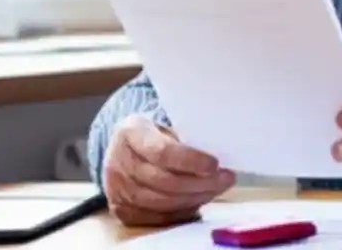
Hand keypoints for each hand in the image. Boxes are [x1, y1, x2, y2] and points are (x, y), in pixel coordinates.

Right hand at [103, 114, 235, 226]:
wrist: (125, 148)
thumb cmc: (155, 134)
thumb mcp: (166, 124)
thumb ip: (187, 138)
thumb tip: (221, 157)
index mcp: (130, 132)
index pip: (161, 152)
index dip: (190, 161)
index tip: (215, 164)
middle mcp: (117, 161)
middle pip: (162, 180)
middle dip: (199, 183)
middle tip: (226, 178)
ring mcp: (115, 188)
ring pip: (160, 201)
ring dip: (194, 197)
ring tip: (216, 188)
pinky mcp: (120, 208)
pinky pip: (154, 216)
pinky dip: (181, 211)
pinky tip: (199, 201)